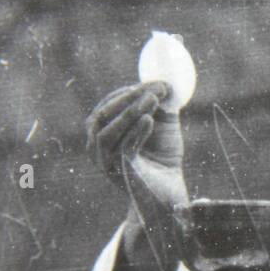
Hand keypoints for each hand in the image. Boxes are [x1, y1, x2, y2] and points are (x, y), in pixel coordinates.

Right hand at [85, 81, 187, 270]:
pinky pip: (123, 150)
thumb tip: (165, 78)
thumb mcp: (161, 123)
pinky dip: (135, 132)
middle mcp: (97, 150)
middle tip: (151, 87)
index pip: (105, 107)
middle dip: (125, 98)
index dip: (125, 92)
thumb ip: (159, 102)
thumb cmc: (163, 157)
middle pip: (100, 118)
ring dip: (128, 112)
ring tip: (152, 99)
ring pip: (106, 134)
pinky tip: (149, 120)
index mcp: (102, 134)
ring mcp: (107, 164)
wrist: (172, 193)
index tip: (149, 81)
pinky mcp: (122, 175)